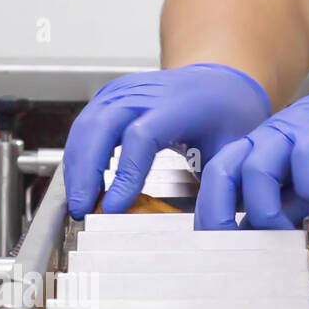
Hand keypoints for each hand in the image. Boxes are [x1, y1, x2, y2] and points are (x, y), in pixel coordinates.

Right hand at [63, 63, 270, 218]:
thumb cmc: (226, 116)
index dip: (124, 176)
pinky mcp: (109, 98)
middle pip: (102, 126)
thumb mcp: (231, 149)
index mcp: (179, 103)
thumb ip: (213, 184)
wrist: (218, 83)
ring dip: (76, 166)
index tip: (113, 208)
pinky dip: (77, 156)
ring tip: (78, 202)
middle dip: (86, 172)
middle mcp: (146, 91)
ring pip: (87, 126)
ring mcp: (123, 91)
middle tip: (81, 209)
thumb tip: (198, 225)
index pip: (141, 137)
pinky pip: (84, 126)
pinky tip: (80, 183)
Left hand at [194, 42, 308, 229]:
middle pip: (222, 171)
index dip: (210, 214)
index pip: (218, 180)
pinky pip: (305, 157)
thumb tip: (259, 236)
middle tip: (237, 247)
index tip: (218, 248)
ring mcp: (296, 130)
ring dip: (266, 209)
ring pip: (256, 168)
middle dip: (219, 214)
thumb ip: (288, 206)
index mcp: (261, 151)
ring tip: (287, 230)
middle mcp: (270, 138)